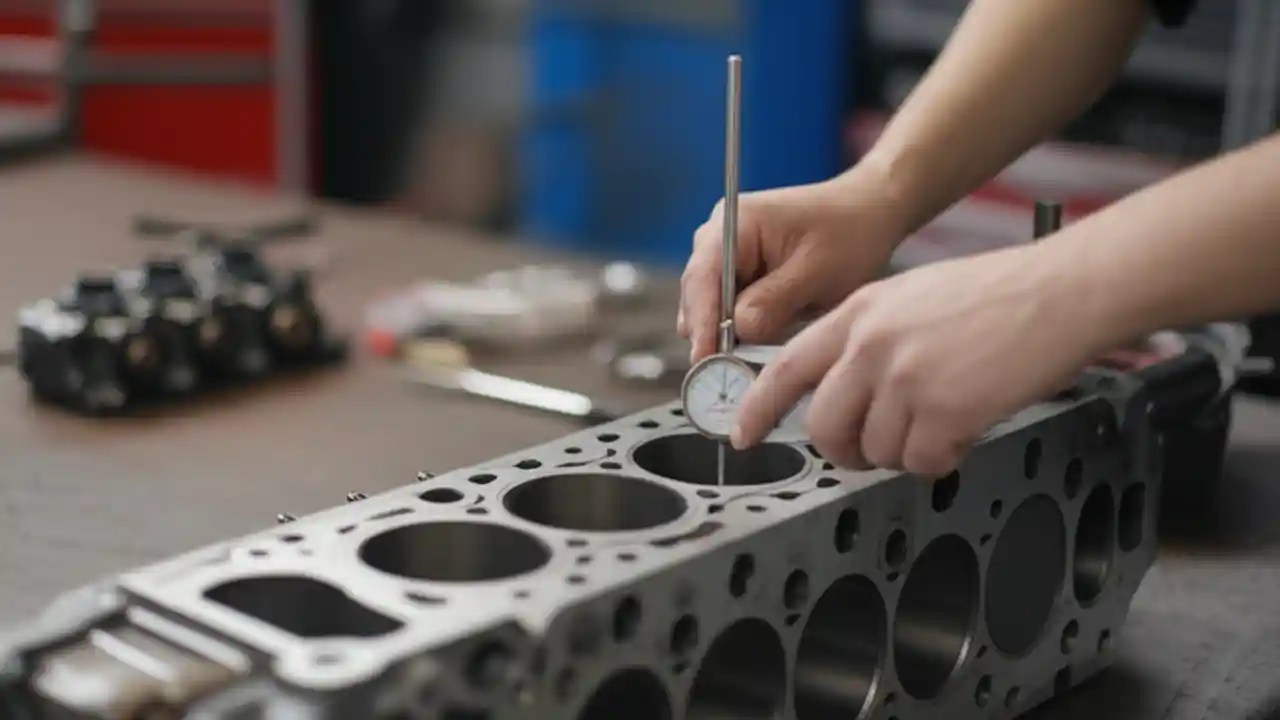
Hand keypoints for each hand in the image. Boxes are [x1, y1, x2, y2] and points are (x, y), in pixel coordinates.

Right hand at [678, 162, 909, 361]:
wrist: (871, 211)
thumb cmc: (850, 231)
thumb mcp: (817, 271)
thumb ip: (774, 301)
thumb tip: (737, 329)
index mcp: (735, 223)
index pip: (703, 276)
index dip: (701, 321)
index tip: (704, 359)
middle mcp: (720, 234)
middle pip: (698, 292)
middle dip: (707, 331)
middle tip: (720, 374)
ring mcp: (728, 253)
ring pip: (710, 303)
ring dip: (721, 332)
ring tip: (734, 365)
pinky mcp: (741, 270)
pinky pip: (727, 305)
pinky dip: (736, 327)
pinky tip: (749, 347)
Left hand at [730, 243, 1102, 475]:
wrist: (1059, 292)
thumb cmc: (997, 294)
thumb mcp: (909, 297)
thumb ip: (866, 339)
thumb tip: (844, 393)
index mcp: (858, 312)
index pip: (787, 367)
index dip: (758, 408)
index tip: (744, 435)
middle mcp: (871, 344)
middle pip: (823, 425)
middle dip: (842, 451)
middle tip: (867, 452)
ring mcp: (904, 378)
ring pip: (875, 450)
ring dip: (903, 451)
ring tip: (939, 422)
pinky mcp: (942, 411)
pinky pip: (920, 463)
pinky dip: (941, 458)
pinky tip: (963, 429)